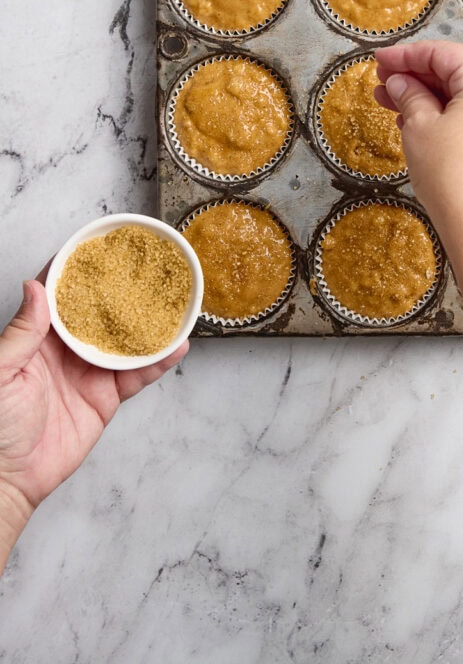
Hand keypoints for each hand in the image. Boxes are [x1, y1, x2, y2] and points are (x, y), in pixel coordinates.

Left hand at [0, 264, 187, 567]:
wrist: (6, 481)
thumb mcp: (1, 372)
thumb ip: (23, 331)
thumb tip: (36, 287)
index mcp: (37, 337)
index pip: (61, 295)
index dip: (78, 270)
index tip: (99, 247)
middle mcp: (66, 349)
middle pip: (101, 312)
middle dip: (122, 290)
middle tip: (147, 267)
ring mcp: (88, 372)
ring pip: (125, 340)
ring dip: (149, 322)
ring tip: (174, 300)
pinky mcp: (105, 398)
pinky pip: (137, 376)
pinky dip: (159, 361)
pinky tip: (178, 345)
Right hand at [374, 39, 462, 242]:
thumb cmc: (452, 173)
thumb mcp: (420, 126)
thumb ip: (409, 95)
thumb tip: (399, 82)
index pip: (443, 54)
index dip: (406, 55)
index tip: (378, 59)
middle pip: (456, 72)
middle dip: (415, 77)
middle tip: (380, 81)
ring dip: (427, 96)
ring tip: (388, 101)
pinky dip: (446, 114)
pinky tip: (414, 120)